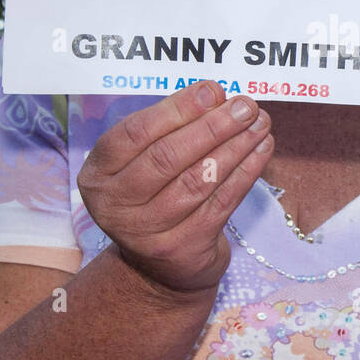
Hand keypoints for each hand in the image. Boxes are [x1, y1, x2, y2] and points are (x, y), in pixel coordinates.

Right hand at [76, 80, 273, 295]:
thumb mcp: (142, 164)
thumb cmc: (154, 197)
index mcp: (98, 174)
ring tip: (259, 122)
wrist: (158, 269)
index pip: (135, 133)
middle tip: (245, 105)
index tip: (213, 90)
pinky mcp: (182, 248)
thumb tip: (215, 96)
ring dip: (235, 146)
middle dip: (212, 126)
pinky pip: (221, 202)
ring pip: (198, 179)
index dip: (177, 109)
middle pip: (167, 156)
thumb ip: (167, 130)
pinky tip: (261, 150)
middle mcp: (115, 205)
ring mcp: (146, 231)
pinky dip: (245, 172)